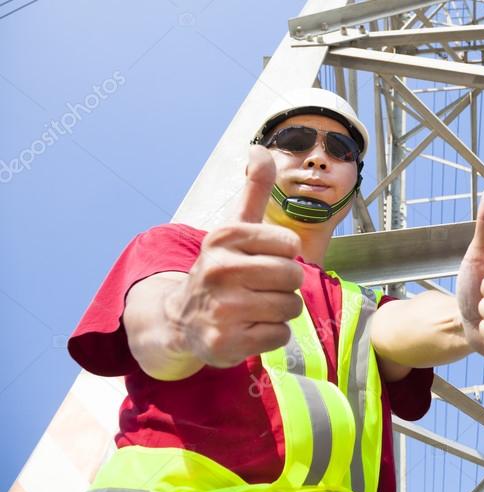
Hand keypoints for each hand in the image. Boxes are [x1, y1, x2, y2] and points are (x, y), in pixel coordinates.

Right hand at [165, 146, 305, 367]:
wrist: (182, 319)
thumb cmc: (221, 268)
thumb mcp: (234, 227)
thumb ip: (253, 189)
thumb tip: (259, 148)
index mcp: (224, 237)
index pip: (290, 243)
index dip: (283, 254)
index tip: (260, 259)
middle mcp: (219, 270)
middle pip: (293, 276)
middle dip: (285, 285)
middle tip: (260, 287)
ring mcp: (221, 309)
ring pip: (290, 307)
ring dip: (280, 311)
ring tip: (254, 308)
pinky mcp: (225, 343)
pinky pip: (279, 336)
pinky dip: (271, 335)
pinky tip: (248, 328)